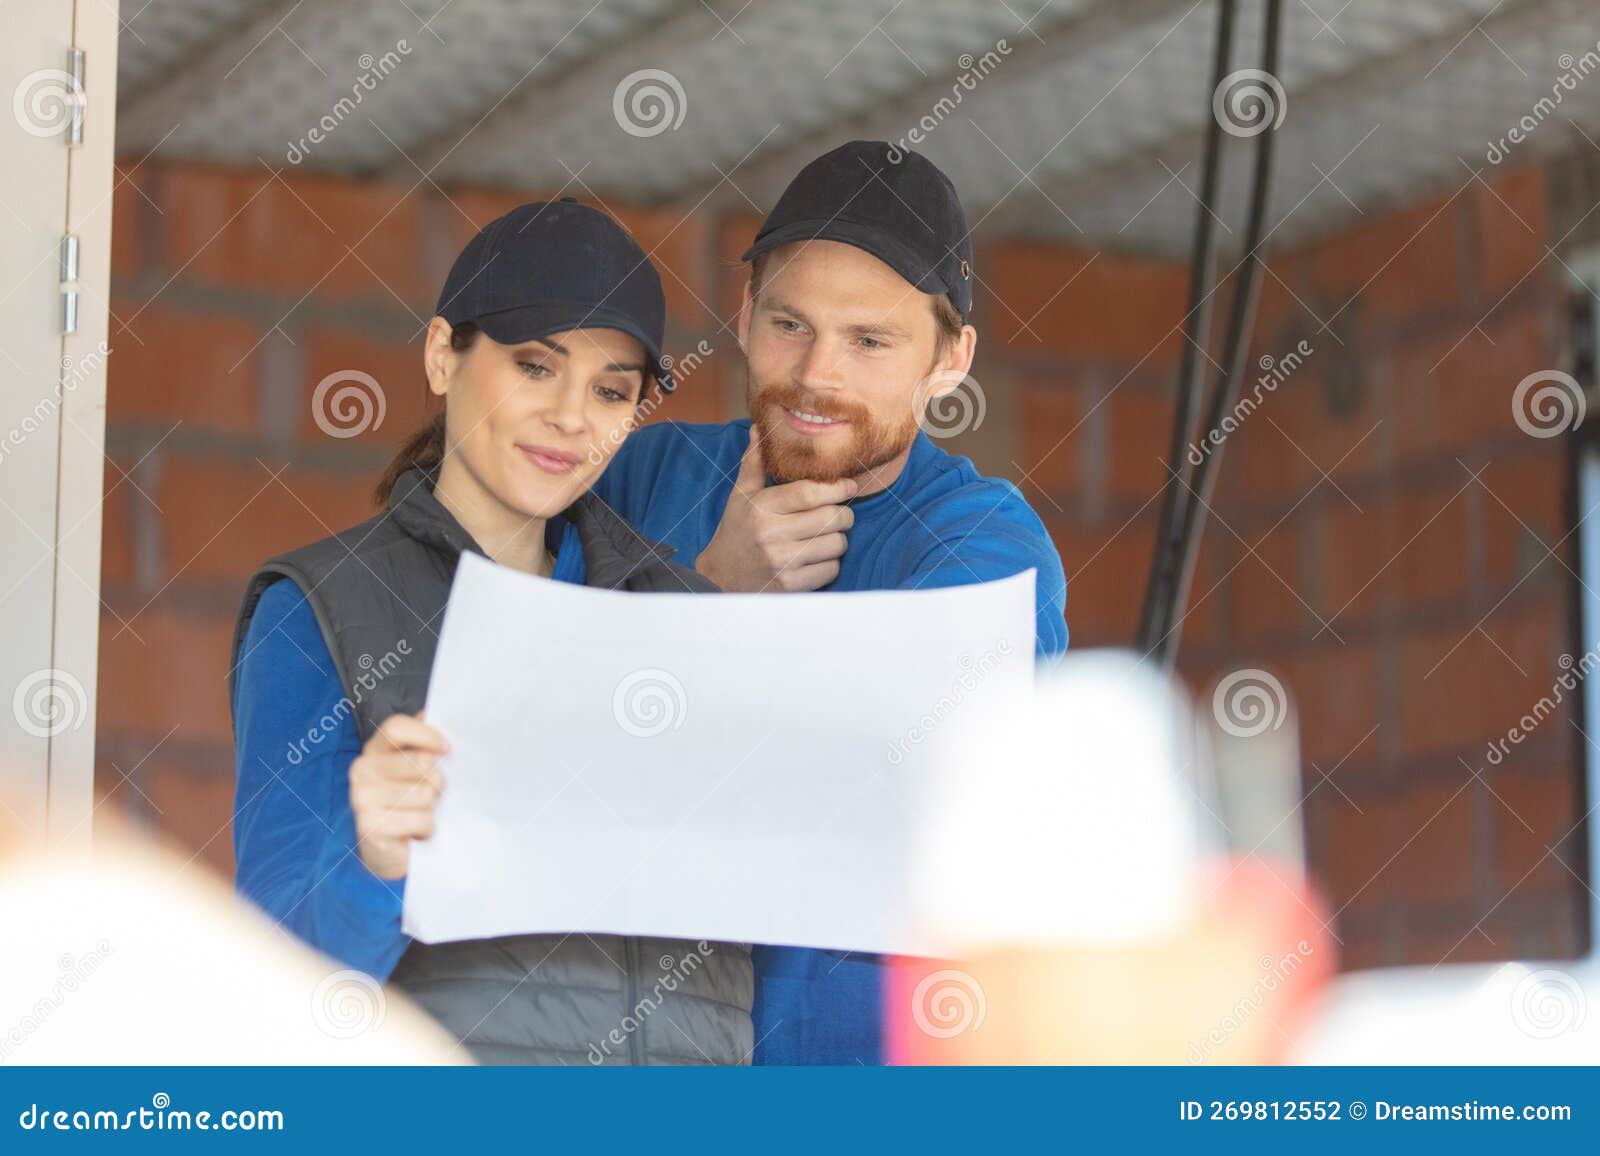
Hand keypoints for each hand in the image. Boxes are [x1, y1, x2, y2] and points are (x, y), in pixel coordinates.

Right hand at [349, 711, 447, 879]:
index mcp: (373, 751)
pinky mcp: (372, 826)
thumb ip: (420, 744)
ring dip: (432, 808)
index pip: (396, 727)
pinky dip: (427, 829)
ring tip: (420, 814)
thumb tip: (428, 711)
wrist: (387, 853)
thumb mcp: (414, 771)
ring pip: (425, 793)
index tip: (447, 750)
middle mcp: (362, 770)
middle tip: (431, 796)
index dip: (426, 735)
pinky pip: (422, 820)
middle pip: (422, 762)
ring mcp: (363, 799)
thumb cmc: (407, 805)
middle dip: (437, 782)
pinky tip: (415, 833)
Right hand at [695, 427, 856, 591]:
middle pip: (831, 518)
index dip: (836, 488)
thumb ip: (754, 464)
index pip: (810, 493)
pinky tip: (816, 559)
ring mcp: (782, 562)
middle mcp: (771, 534)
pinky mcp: (791, 586)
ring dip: (837, 540)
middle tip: (839, 515)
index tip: (848, 486)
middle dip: (843, 515)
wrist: (719, 579)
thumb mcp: (741, 496)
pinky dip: (830, 564)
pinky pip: (831, 569)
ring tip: (824, 537)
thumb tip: (758, 429)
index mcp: (761, 507)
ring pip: (836, 544)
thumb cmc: (736, 531)